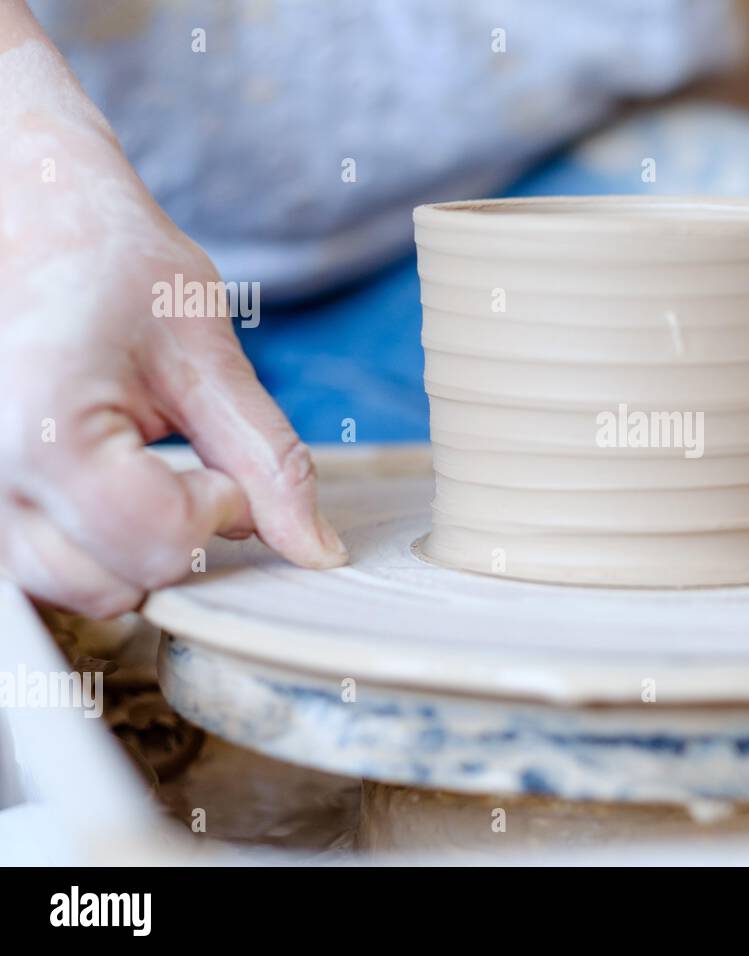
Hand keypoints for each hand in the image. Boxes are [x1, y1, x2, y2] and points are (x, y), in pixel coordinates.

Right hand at [0, 144, 345, 617]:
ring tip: (138, 465)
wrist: (27, 205)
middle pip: (122, 582)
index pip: (168, 543)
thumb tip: (316, 549)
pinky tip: (106, 484)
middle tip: (181, 455)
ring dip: (134, 548)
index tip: (220, 454)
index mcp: (47, 433)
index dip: (223, 506)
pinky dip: (91, 546)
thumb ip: (267, 458)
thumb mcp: (205, 353)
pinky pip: (41, 569)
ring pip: (79, 590)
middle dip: (180, 533)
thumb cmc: (108, 261)